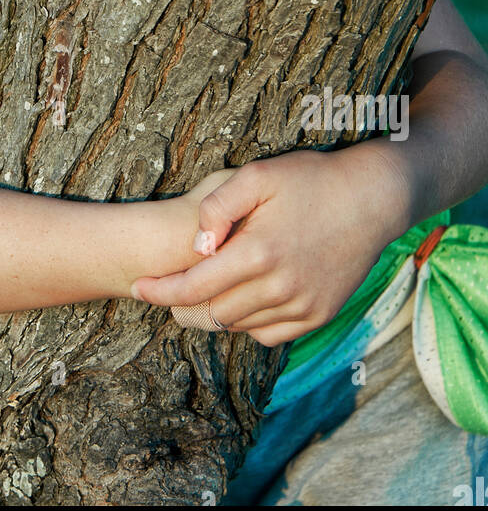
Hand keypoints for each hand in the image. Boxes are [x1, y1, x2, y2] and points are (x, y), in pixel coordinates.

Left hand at [130, 145, 407, 345]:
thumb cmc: (311, 180)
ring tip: (203, 292)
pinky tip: (242, 300)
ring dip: (214, 314)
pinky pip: (270, 334)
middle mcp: (280, 289)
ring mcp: (302, 306)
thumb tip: (196, 247)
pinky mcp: (319, 315)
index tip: (138, 286)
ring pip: (239, 327)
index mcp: (257, 254)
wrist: (373, 199)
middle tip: (168, 290)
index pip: (193, 287)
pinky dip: (249, 324)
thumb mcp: (257, 176)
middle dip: (182, 306)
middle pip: (212, 315)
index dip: (159, 291)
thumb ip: (216, 208)